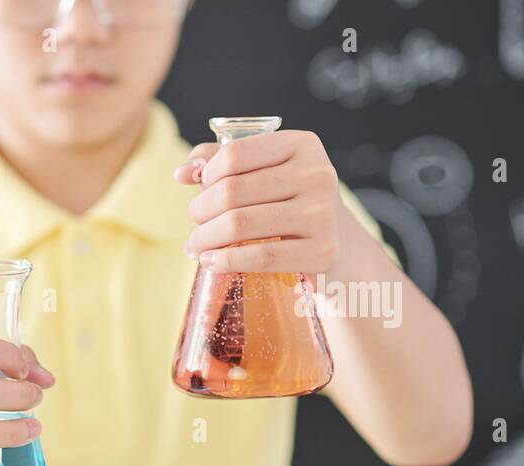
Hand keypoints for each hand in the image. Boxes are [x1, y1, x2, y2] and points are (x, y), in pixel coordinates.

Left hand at [173, 130, 346, 274]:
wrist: (341, 246)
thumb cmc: (291, 204)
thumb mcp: (266, 174)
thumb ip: (222, 162)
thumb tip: (182, 173)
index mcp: (302, 145)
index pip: (235, 154)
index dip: (207, 175)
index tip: (200, 191)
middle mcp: (317, 174)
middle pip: (232, 191)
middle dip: (200, 211)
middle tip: (195, 225)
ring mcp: (322, 214)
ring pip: (240, 224)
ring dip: (204, 239)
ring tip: (195, 246)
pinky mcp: (323, 251)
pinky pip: (260, 256)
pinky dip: (225, 260)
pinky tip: (211, 262)